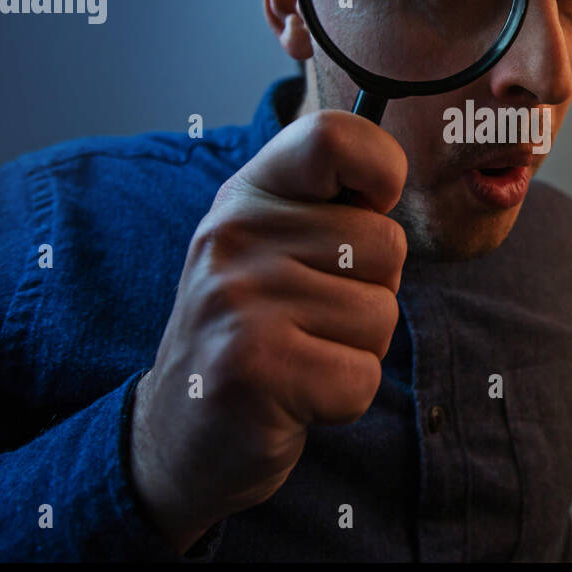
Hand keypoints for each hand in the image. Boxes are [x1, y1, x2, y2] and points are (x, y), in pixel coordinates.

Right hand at [129, 110, 407, 553]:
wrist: (180, 434)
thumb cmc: (255, 333)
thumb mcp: (274, 249)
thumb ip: (328, 208)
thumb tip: (391, 181)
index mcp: (246, 195)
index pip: (332, 137)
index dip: (380, 167)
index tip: (372, 206)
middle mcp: (234, 234)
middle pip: (386, 245)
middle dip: (372, 293)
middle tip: (312, 320)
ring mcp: (238, 300)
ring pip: (380, 315)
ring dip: (357, 350)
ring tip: (301, 357)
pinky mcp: (252, 369)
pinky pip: (361, 377)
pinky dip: (344, 399)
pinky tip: (296, 397)